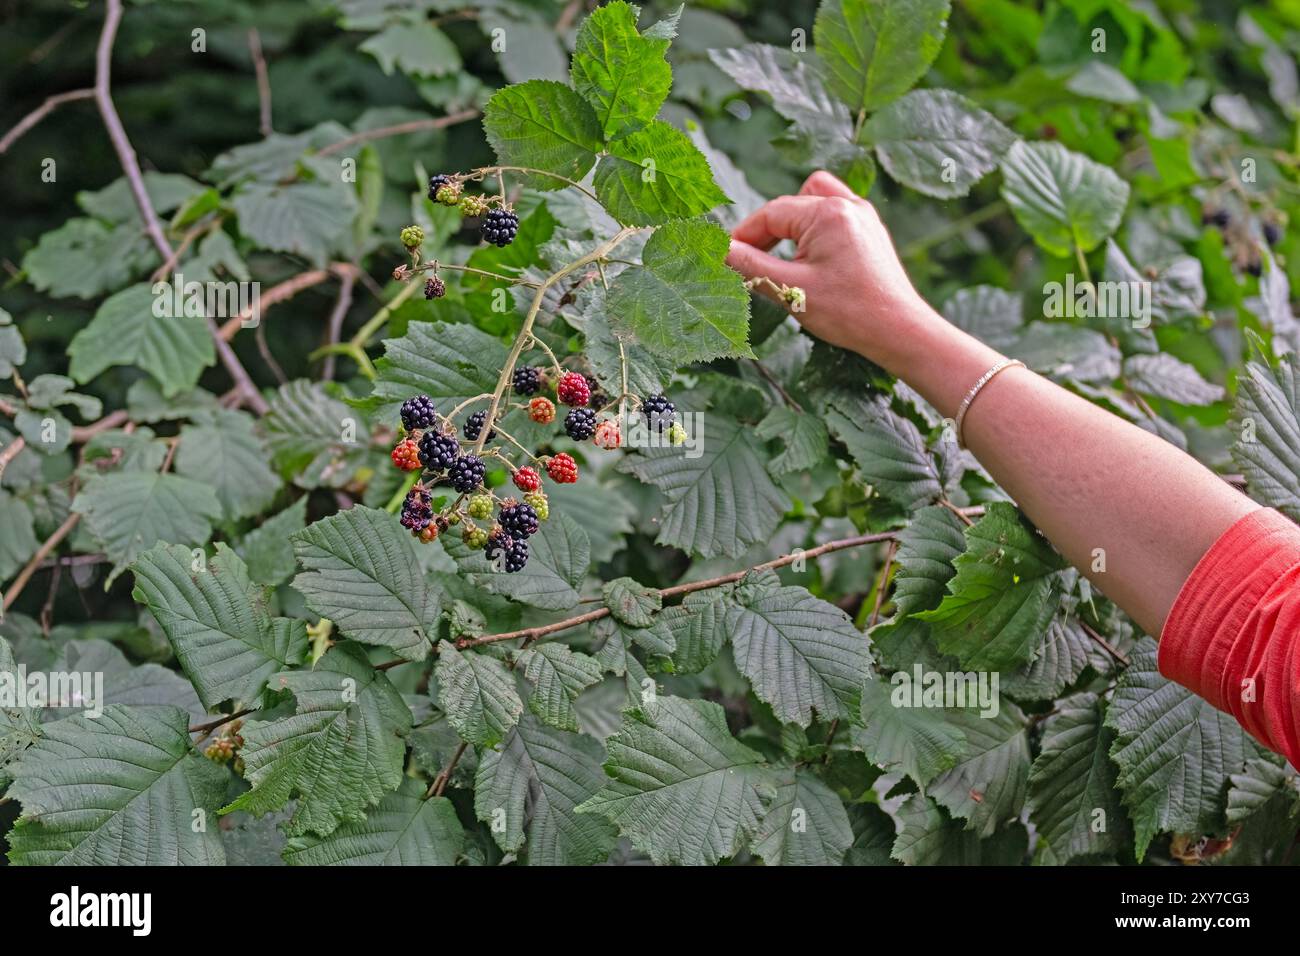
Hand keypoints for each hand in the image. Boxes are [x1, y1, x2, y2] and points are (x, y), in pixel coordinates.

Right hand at [726, 171, 935, 362]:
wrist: (898, 331)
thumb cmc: (848, 312)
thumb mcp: (790, 289)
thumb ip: (750, 265)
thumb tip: (717, 251)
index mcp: (828, 213)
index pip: (770, 215)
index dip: (743, 237)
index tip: (726, 259)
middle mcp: (848, 204)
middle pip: (789, 206)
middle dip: (765, 234)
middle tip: (749, 265)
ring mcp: (862, 215)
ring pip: (812, 200)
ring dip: (791, 223)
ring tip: (780, 256)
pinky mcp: (869, 230)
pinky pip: (833, 212)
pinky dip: (814, 227)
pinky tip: (808, 255)